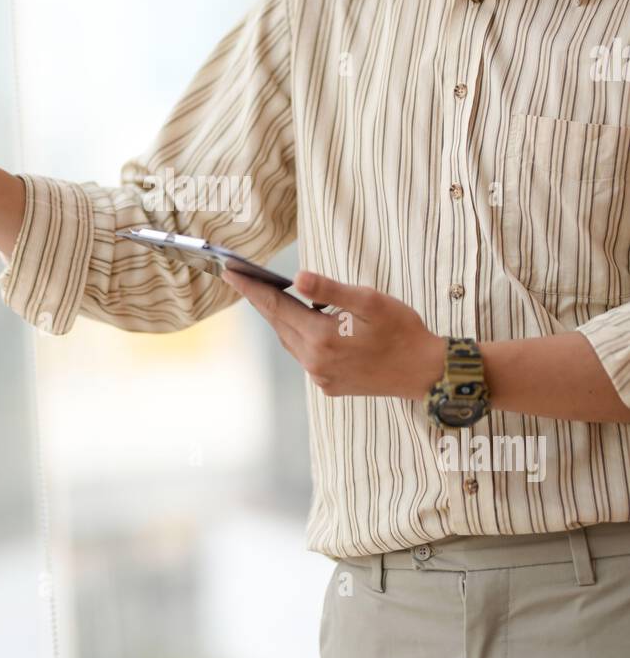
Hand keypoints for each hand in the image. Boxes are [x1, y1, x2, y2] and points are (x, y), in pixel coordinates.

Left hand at [221, 267, 444, 400]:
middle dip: (261, 301)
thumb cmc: (402, 330)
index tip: (230, 272)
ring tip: (272, 297)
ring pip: (291, 342)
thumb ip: (330, 289)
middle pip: (279, 324)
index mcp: (322, 338)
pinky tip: (305, 324)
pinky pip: (305, 357)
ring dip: (282, 320)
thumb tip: (296, 278)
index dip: (251, 288)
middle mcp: (316, 362)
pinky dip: (300, 338)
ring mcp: (321, 377)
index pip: (276, 307)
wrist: (426, 372)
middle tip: (241, 278)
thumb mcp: (370, 301)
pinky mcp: (330, 385)